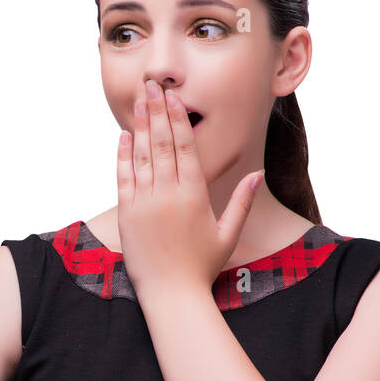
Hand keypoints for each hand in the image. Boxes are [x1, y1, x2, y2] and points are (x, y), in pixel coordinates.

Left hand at [116, 78, 262, 296]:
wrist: (171, 294)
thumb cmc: (202, 266)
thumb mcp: (228, 233)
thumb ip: (241, 201)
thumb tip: (257, 174)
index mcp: (194, 194)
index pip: (185, 146)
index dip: (178, 118)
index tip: (173, 97)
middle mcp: (168, 194)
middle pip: (161, 142)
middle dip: (156, 111)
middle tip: (152, 85)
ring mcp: (144, 203)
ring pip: (141, 155)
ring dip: (138, 126)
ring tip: (138, 101)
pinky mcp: (127, 214)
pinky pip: (122, 178)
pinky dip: (122, 156)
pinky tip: (122, 137)